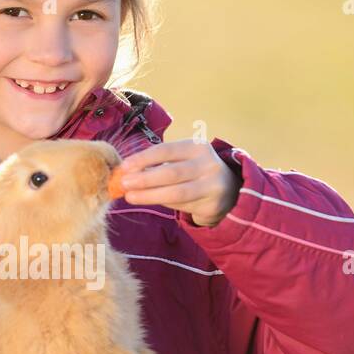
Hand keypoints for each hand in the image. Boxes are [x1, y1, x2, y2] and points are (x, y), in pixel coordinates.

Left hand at [116, 138, 241, 226]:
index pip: (167, 150)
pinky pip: (182, 206)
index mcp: (197, 147)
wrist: (229, 190)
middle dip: (145, 179)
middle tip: (123, 184)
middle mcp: (208, 164)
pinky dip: (164, 204)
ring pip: (176, 193)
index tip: (124, 167)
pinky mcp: (212, 205)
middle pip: (171, 173)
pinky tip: (150, 201)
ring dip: (150, 195)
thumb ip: (159, 164)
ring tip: (130, 196)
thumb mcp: (183, 159)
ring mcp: (213, 186)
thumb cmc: (195, 171)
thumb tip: (127, 172)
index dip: (144, 158)